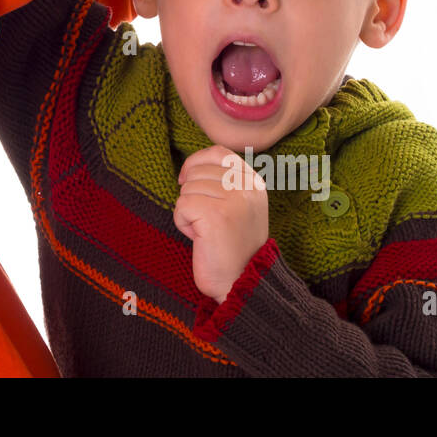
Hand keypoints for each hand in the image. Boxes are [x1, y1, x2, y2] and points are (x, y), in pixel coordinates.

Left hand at [173, 145, 268, 303]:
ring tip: (206, 232)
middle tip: (206, 222)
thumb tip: (190, 168)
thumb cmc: (233, 248)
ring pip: (188, 189)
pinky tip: (200, 238)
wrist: (241, 284)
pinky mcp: (216, 215)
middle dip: (192, 195)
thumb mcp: (238, 208)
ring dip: (188, 212)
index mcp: (254, 183)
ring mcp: (234, 200)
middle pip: (199, 171)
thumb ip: (225, 184)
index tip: (186, 180)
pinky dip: (183, 223)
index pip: (219, 152)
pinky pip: (182, 205)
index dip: (196, 162)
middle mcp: (248, 187)